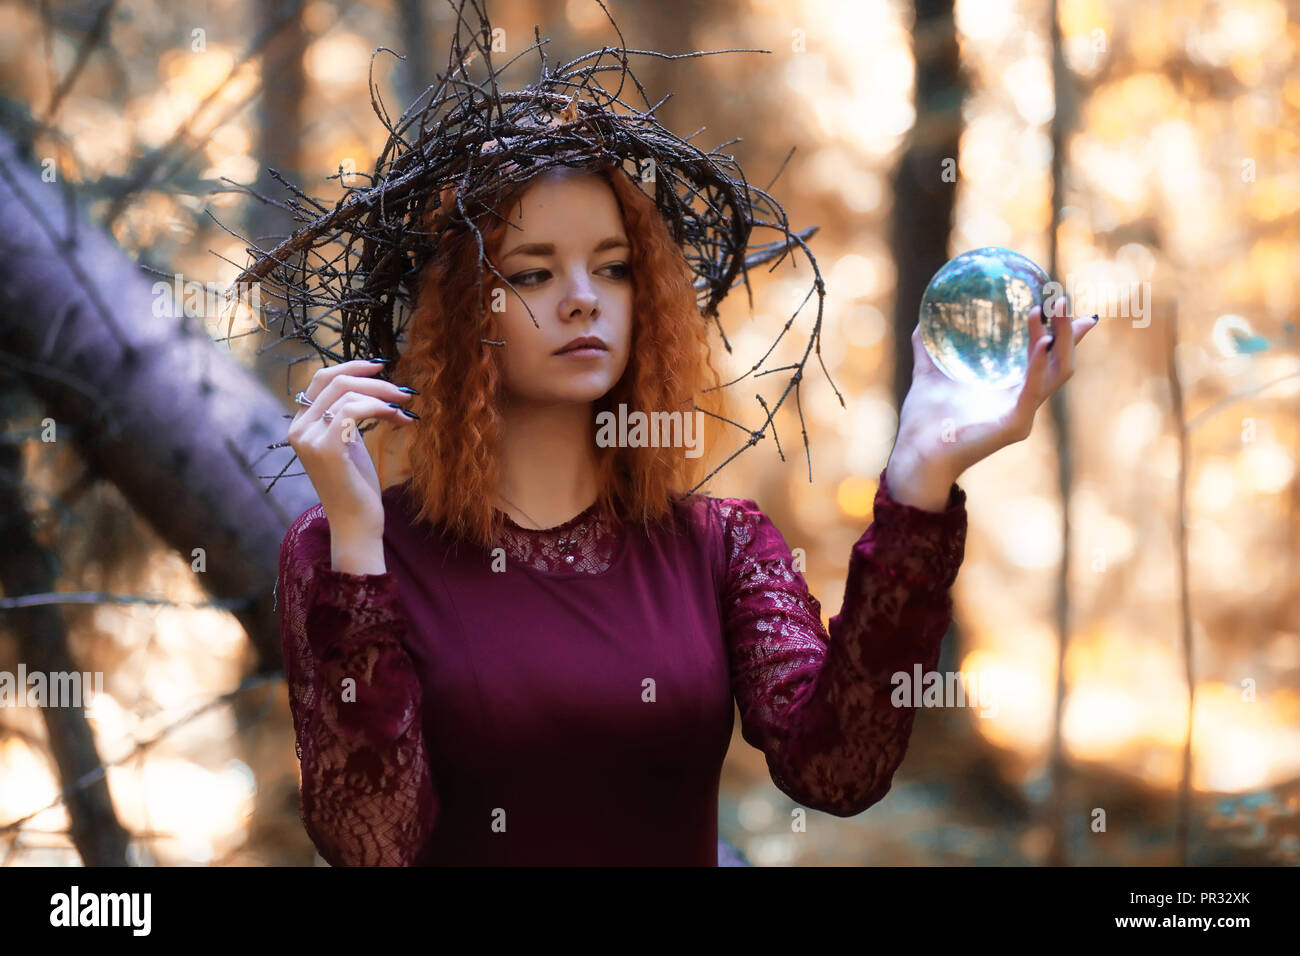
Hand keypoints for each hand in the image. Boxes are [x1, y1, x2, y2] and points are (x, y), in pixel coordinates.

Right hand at [286, 359, 419, 549]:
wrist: (356, 523)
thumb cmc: (357, 486)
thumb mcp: (349, 443)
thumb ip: (347, 416)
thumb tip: (372, 387)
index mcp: (301, 425)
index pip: (321, 379)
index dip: (352, 367)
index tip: (382, 366)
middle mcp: (298, 429)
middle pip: (334, 381)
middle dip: (373, 380)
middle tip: (403, 390)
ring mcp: (309, 438)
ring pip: (346, 392)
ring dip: (382, 394)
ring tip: (406, 406)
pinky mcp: (326, 447)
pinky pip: (352, 410)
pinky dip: (379, 408)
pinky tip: (399, 418)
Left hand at [888, 297, 1098, 498]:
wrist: (915, 455)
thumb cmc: (924, 422)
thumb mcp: (929, 375)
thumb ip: (928, 349)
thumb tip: (922, 321)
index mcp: (1010, 391)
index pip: (1047, 358)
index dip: (1063, 334)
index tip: (1068, 304)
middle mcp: (1022, 402)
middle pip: (1061, 362)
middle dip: (1067, 330)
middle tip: (1060, 298)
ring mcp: (1022, 414)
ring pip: (1057, 373)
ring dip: (1058, 339)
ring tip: (1049, 309)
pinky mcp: (1014, 425)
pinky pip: (1033, 391)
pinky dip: (1040, 366)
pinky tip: (1042, 342)